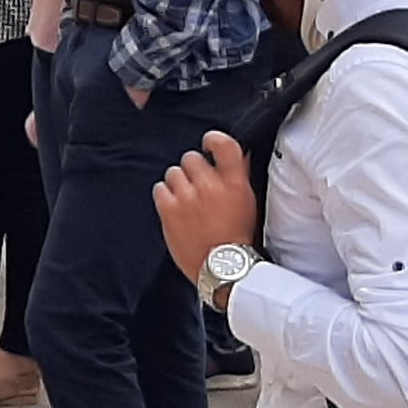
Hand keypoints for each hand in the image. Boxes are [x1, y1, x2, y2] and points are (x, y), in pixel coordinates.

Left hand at [153, 132, 259, 292]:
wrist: (222, 268)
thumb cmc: (237, 236)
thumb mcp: (247, 202)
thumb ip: (239, 174)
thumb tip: (238, 152)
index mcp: (234, 183)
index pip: (223, 144)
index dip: (212, 139)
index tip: (208, 145)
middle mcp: (210, 186)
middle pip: (191, 157)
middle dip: (193, 170)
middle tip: (198, 187)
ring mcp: (187, 197)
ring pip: (173, 172)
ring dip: (178, 184)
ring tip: (187, 202)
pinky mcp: (169, 210)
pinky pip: (159, 188)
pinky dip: (165, 196)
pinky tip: (175, 208)